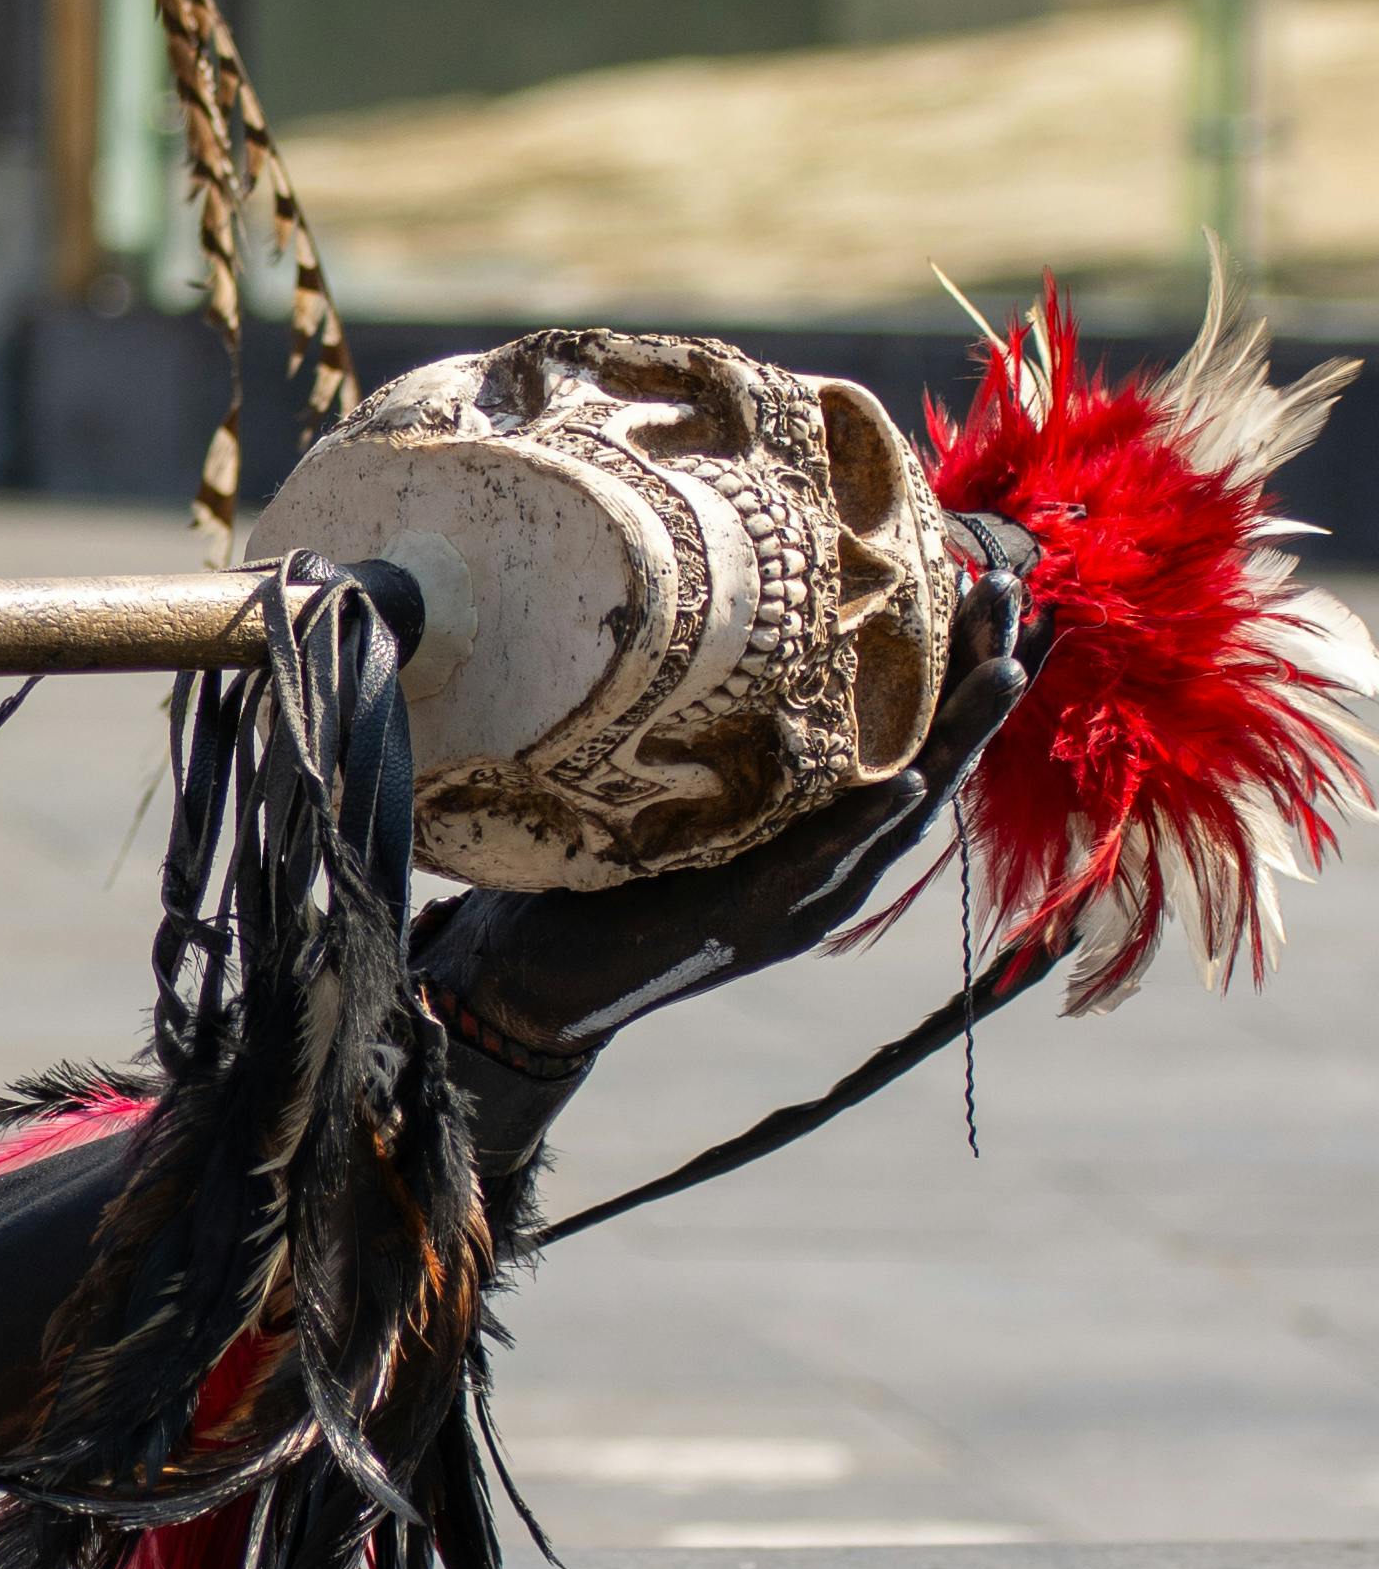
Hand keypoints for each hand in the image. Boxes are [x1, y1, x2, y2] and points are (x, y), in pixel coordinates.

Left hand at [412, 566, 1031, 1129]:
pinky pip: (825, 863)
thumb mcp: (684, 784)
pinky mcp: (758, 920)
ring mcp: (806, 896)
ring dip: (957, 743)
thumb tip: (733, 624)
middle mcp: (835, 861)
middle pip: (935, 761)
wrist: (546, 982)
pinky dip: (868, 825)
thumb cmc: (609, 873)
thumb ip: (724, 724)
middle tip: (1020, 600)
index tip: (1000, 586)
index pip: (915, 733)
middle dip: (983, 684)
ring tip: (1004, 671)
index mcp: (825, 825)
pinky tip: (907, 786)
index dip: (963, 666)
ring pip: (906, 809)